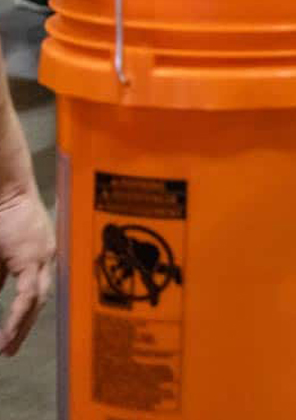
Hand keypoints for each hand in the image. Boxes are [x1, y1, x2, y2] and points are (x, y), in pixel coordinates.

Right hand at [0, 183, 53, 355]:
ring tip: (7, 347)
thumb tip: (0, 288)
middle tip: (10, 348)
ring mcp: (43, 256)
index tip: (13, 332)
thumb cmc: (3, 215)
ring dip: (21, 326)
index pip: (35, 289)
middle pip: (39, 298)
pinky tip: (9, 332)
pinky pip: (27, 294)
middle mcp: (46, 256)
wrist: (7, 190)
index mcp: (40, 253)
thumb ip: (1, 271)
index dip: (25, 312)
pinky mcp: (33, 257)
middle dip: (25, 325)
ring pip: (35, 300)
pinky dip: (17, 315)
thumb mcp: (2, 250)